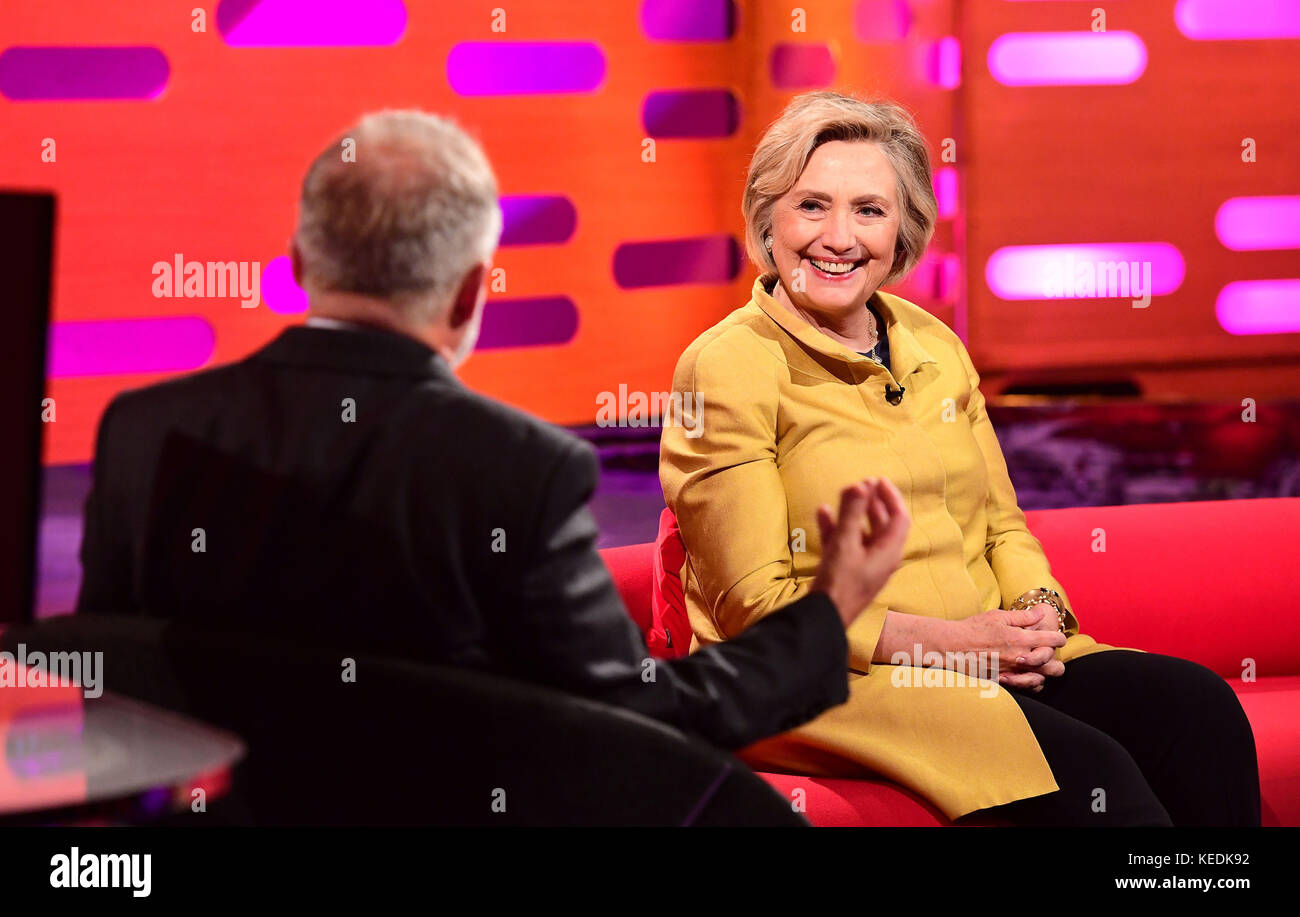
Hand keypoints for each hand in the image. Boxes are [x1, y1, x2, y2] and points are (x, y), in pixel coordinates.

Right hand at [811, 477, 910, 629]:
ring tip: (844, 494)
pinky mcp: (847, 572)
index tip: (878, 480)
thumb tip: (860, 484)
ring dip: (853, 513)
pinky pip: (845, 544)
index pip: (899, 518)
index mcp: (888, 552)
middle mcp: (880, 559)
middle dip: (872, 502)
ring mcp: (863, 566)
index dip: (891, 496)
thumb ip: (852, 513)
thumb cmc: (839, 582)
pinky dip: (836, 527)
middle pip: (882, 524)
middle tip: (863, 484)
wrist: (823, 618)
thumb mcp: (845, 544)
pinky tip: (822, 513)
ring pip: (862, 533)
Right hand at [958, 608, 1065, 690]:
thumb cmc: (973, 629)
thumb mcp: (997, 616)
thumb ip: (1022, 616)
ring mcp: (1012, 671)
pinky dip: (1031, 683)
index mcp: (1019, 638)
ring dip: (1044, 672)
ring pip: (1041, 678)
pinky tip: (1028, 675)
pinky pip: (1026, 687)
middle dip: (1056, 659)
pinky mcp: (1004, 680)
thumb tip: (1041, 613)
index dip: (1059, 638)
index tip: (1058, 637)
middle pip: (1052, 665)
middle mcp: (1019, 657)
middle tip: (1051, 653)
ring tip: (1041, 665)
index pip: (1051, 640)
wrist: (952, 647)